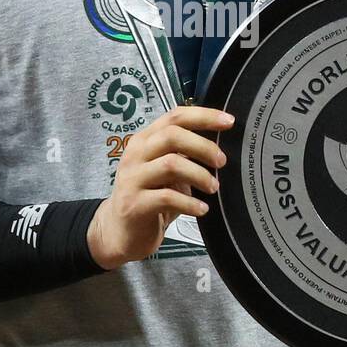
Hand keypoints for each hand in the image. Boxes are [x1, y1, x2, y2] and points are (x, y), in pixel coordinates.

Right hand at [87, 105, 234, 268]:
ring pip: (171, 165)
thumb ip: (183, 153)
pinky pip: (167, 198)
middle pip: (172, 136)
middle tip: (221, 161)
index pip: (174, 117)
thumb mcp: (164, 170)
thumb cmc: (148, 196)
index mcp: (145, 141)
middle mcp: (136, 155)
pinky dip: (190, 203)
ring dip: (199, 175)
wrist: (119, 231)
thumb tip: (219, 146)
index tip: (228, 121)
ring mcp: (133, 179)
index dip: (203, 116)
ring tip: (213, 187)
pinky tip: (201, 209)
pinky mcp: (135, 205)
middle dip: (203, 146)